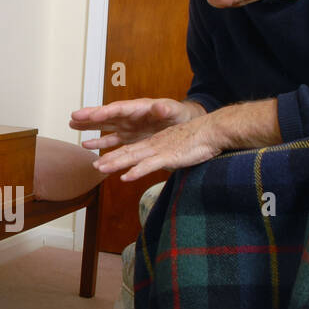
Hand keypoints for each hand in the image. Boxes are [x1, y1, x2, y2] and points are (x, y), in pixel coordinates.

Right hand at [70, 97, 203, 151]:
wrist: (184, 124)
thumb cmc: (179, 115)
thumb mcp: (174, 111)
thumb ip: (166, 109)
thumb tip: (160, 106)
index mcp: (138, 108)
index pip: (118, 109)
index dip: (105, 111)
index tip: (91, 114)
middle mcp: (129, 116)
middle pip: (106, 115)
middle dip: (90, 116)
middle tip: (73, 116)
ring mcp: (127, 128)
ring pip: (104, 127)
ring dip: (89, 127)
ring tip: (71, 126)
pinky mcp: (129, 138)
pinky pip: (111, 141)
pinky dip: (99, 143)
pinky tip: (86, 144)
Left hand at [94, 113, 222, 181]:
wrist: (213, 131)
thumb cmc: (199, 140)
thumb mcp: (179, 148)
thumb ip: (169, 156)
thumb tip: (163, 162)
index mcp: (155, 142)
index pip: (132, 149)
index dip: (116, 155)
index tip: (103, 161)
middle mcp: (153, 144)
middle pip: (127, 152)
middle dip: (109, 159)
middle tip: (94, 166)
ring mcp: (159, 149)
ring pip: (133, 156)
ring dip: (116, 163)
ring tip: (100, 168)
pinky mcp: (168, 156)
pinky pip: (150, 165)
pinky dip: (136, 171)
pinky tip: (125, 177)